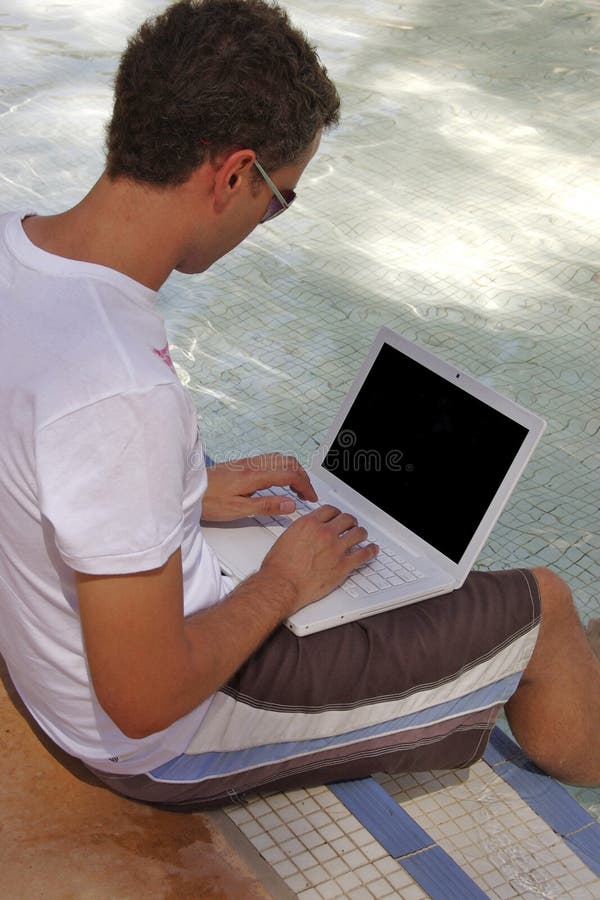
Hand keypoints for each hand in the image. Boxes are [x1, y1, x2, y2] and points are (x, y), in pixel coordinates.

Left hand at [201, 453, 317, 521]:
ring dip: (294, 470)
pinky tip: (279, 479)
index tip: (310, 497)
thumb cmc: (209, 501)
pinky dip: (283, 468)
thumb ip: (267, 506)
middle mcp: (253, 465)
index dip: (305, 485)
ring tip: (297, 487)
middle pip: (289, 463)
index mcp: (255, 475)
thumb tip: (290, 504)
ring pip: (280, 459)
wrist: (188, 490)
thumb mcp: (239, 510)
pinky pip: (270, 460)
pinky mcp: (242, 465)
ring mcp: (248, 463)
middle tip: (308, 493)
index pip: (290, 475)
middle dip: (303, 476)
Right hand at [260, 504, 377, 613]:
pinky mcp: (343, 566)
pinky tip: (372, 549)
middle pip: (346, 519)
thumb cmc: (279, 567)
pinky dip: (370, 551)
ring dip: (361, 533)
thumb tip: (306, 533)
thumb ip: (300, 532)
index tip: (337, 516)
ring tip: (361, 534)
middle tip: (350, 524)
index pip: (329, 510)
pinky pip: (363, 554)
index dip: (335, 513)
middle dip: (349, 521)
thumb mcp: (286, 538)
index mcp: (309, 524)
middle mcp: (324, 533)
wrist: (282, 585)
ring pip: (358, 533)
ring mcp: (336, 549)